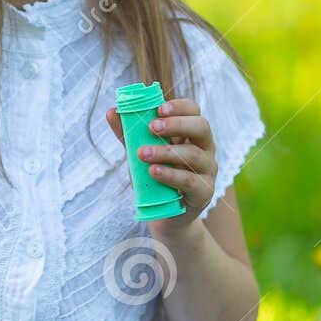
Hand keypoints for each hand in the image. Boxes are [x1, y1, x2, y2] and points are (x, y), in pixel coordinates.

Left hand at [106, 96, 215, 237]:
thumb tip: (112, 111)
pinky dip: (170, 175)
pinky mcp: (204, 192)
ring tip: (142, 154)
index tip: (158, 109)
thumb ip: (130, 133)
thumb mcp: (142, 152)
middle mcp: (205, 148)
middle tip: (152, 127)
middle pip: (201, 127)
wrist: (164, 213)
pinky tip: (153, 172)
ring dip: (165, 152)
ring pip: (193, 155)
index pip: (194, 111)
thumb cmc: (156, 177)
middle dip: (177, 124)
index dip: (179, 107)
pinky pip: (189, 180)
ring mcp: (208, 170)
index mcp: (192, 133)